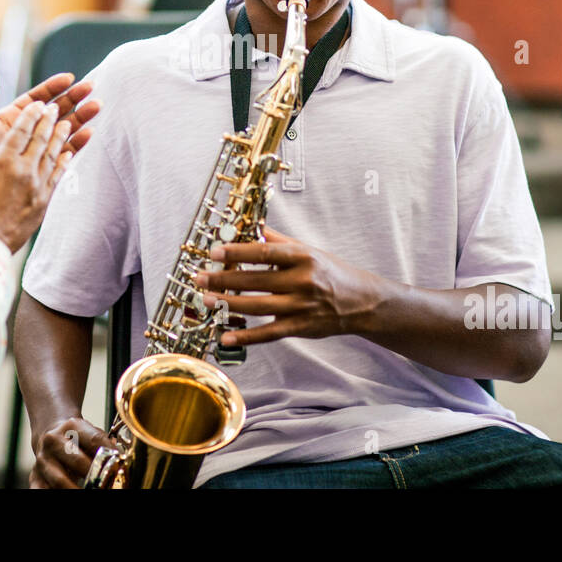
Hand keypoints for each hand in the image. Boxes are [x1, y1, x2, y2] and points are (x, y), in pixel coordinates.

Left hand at [0, 65, 100, 169]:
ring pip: (62, 131)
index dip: (54, 88)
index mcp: (11, 120)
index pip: (36, 99)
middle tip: (92, 87)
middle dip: (74, 99)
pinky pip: (63, 155)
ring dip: (80, 118)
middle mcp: (25, 135)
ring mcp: (35, 153)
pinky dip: (77, 144)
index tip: (70, 78)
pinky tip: (90, 133)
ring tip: (97, 106)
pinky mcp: (42, 171)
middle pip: (54, 112)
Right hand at [0, 101, 70, 251]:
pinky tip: (68, 153)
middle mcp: (24, 171)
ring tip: (68, 123)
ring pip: (53, 156)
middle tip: (56, 108)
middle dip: (49, 121)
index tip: (38, 104)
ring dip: (60, 137)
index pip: (21, 131)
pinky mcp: (43, 204)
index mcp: (2, 162)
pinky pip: (57, 177)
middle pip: (41, 140)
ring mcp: (37, 188)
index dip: (31, 115)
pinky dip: (64, 162)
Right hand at [29, 415, 116, 488]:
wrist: (49, 433)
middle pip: (77, 461)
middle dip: (94, 475)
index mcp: (72, 426)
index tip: (118, 464)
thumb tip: (119, 459)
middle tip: (103, 484)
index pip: (94, 440)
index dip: (109, 452)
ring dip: (75, 489)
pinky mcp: (35, 475)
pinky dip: (53, 492)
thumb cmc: (75, 437)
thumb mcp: (89, 432)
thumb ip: (103, 444)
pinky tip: (66, 493)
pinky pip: (41, 489)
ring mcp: (43, 460)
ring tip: (89, 491)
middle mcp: (54, 441)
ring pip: (60, 480)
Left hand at [193, 228, 382, 345]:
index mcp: (302, 257)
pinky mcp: (300, 327)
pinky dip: (246, 336)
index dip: (237, 252)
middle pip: (256, 280)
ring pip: (258, 306)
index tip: (215, 252)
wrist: (361, 301)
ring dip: (229, 304)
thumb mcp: (308, 250)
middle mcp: (302, 280)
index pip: (264, 252)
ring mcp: (301, 306)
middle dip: (224, 279)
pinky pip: (268, 333)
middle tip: (200, 277)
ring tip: (207, 300)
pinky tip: (226, 335)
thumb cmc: (330, 272)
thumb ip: (278, 240)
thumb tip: (251, 226)